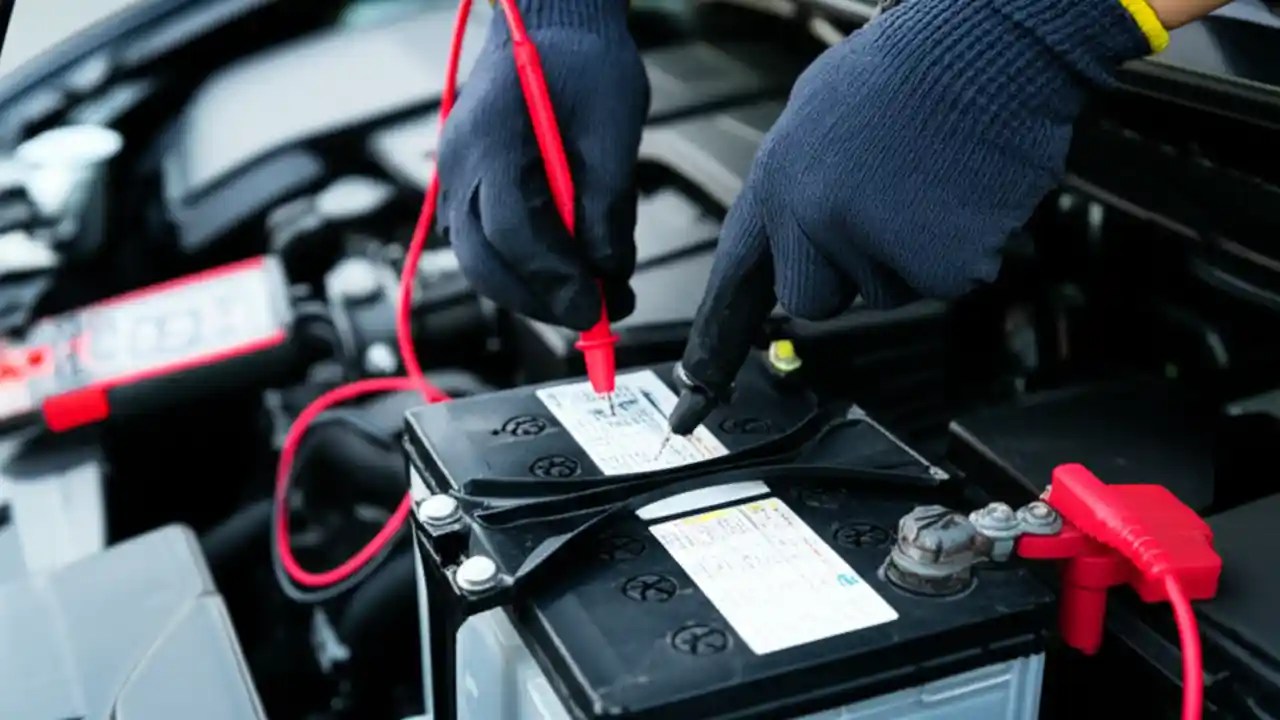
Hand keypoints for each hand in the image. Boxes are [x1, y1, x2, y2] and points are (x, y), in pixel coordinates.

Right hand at [438, 1, 649, 330]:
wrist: (551, 22)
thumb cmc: (586, 64)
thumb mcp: (615, 129)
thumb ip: (609, 206)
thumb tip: (610, 274)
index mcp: (491, 142)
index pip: (514, 232)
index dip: (555, 279)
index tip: (595, 309)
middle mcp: (460, 165)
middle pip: (486, 260)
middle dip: (541, 300)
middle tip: (596, 317)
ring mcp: (455, 176)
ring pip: (479, 260)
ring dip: (530, 292)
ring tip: (588, 299)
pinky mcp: (466, 186)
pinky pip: (481, 243)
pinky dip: (518, 269)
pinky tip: (561, 274)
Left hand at [678, 0, 1160, 398]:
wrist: (986, 44)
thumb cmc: (908, 69)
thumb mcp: (814, 118)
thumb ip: (796, 188)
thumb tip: (798, 232)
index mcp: (777, 185)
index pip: (736, 284)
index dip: (715, 347)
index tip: (694, 400)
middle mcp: (813, 223)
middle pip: (819, 302)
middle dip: (850, 270)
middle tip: (887, 201)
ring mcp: (876, 248)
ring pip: (889, 292)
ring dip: (912, 249)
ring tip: (929, 177)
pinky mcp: (942, 267)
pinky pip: (948, 282)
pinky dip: (963, 247)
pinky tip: (963, 191)